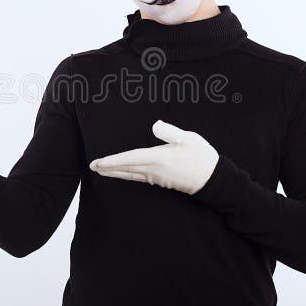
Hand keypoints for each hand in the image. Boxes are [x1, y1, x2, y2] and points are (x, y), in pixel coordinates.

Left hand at [89, 119, 218, 194]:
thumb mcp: (188, 139)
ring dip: (115, 172)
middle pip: (126, 169)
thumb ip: (170, 132)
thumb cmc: (201, 156)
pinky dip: (127, 175)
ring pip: (131, 175)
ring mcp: (156, 177)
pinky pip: (138, 178)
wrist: (213, 179)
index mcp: (158, 158)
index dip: (112, 161)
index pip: (130, 159)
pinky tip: (123, 174)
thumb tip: (155, 124)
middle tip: (93, 166)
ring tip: (102, 170)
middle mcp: (154, 170)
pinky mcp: (160, 181)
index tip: (98, 163)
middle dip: (108, 168)